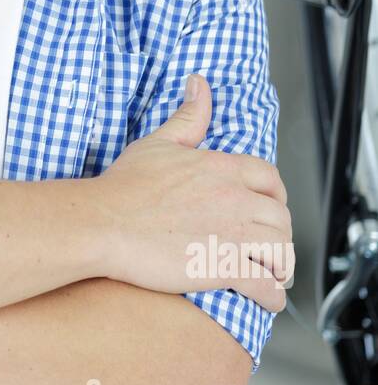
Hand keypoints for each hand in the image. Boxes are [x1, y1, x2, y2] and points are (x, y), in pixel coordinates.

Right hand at [92, 73, 292, 313]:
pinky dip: (272, 295)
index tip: (270, 208)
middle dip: (279, 233)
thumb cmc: (123, 187)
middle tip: (270, 246)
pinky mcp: (222, 267)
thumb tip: (199, 84)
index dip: (276, 196)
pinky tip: (267, 300)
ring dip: (281, 265)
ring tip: (274, 275)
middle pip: (280, 217)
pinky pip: (264, 283)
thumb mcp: (158, 143)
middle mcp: (234, 199)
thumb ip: (187, 117)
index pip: (270, 179)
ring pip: (280, 250)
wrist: (103, 223)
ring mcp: (231, 234)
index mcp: (222, 168)